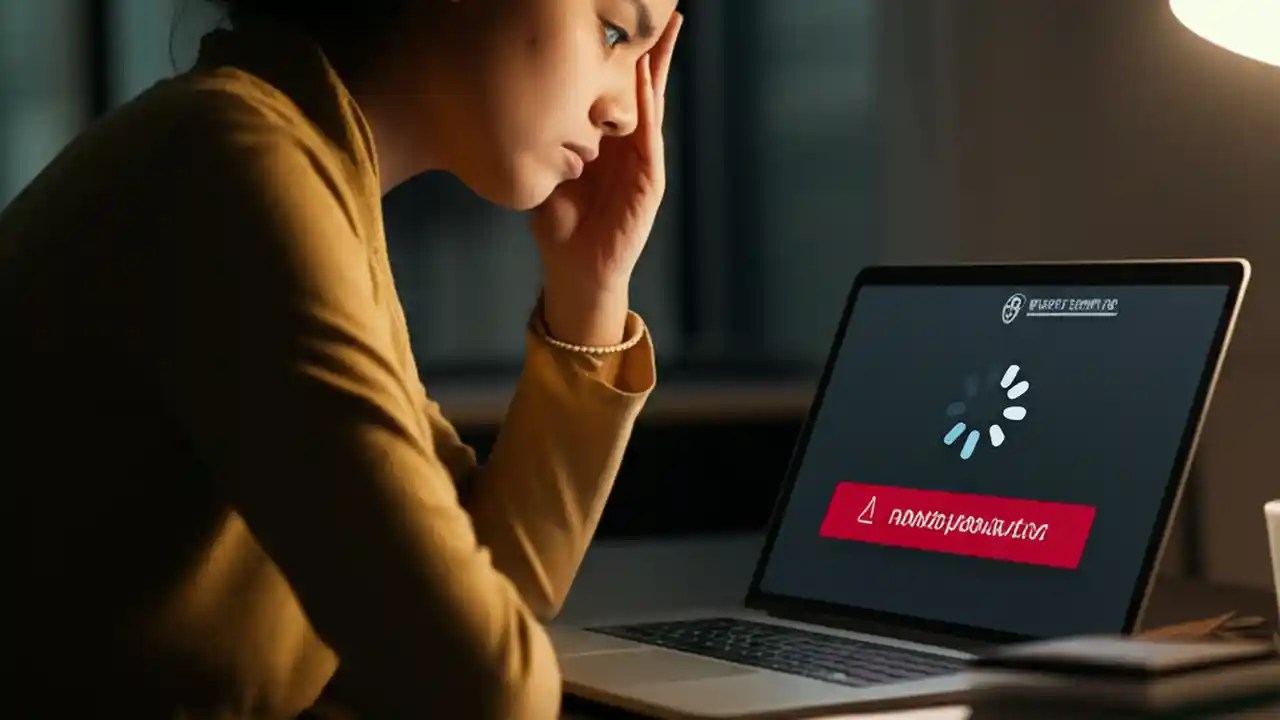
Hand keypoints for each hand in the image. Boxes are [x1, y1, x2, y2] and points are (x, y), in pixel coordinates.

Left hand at [530, 12, 683, 345]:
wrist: (574, 269)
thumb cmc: (560, 225)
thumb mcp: (548, 172)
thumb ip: (546, 142)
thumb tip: (516, 107)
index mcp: (607, 141)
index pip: (619, 89)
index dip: (625, 55)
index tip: (624, 20)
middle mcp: (630, 146)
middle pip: (646, 88)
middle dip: (656, 49)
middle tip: (670, 12)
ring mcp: (644, 163)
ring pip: (653, 106)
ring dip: (660, 69)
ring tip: (668, 33)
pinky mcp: (649, 184)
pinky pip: (649, 139)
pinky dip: (648, 110)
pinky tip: (646, 83)